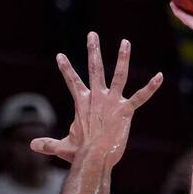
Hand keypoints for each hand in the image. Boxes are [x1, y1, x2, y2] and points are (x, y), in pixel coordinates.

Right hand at [31, 33, 161, 166]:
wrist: (93, 158)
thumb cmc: (79, 154)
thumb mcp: (62, 146)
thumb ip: (48, 144)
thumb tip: (32, 145)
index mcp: (83, 103)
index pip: (72, 81)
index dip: (66, 69)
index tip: (60, 55)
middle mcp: (97, 97)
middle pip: (94, 69)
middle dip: (93, 50)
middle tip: (92, 34)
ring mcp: (112, 102)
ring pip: (118, 75)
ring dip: (122, 57)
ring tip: (125, 42)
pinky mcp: (126, 111)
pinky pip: (140, 97)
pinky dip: (151, 87)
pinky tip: (160, 76)